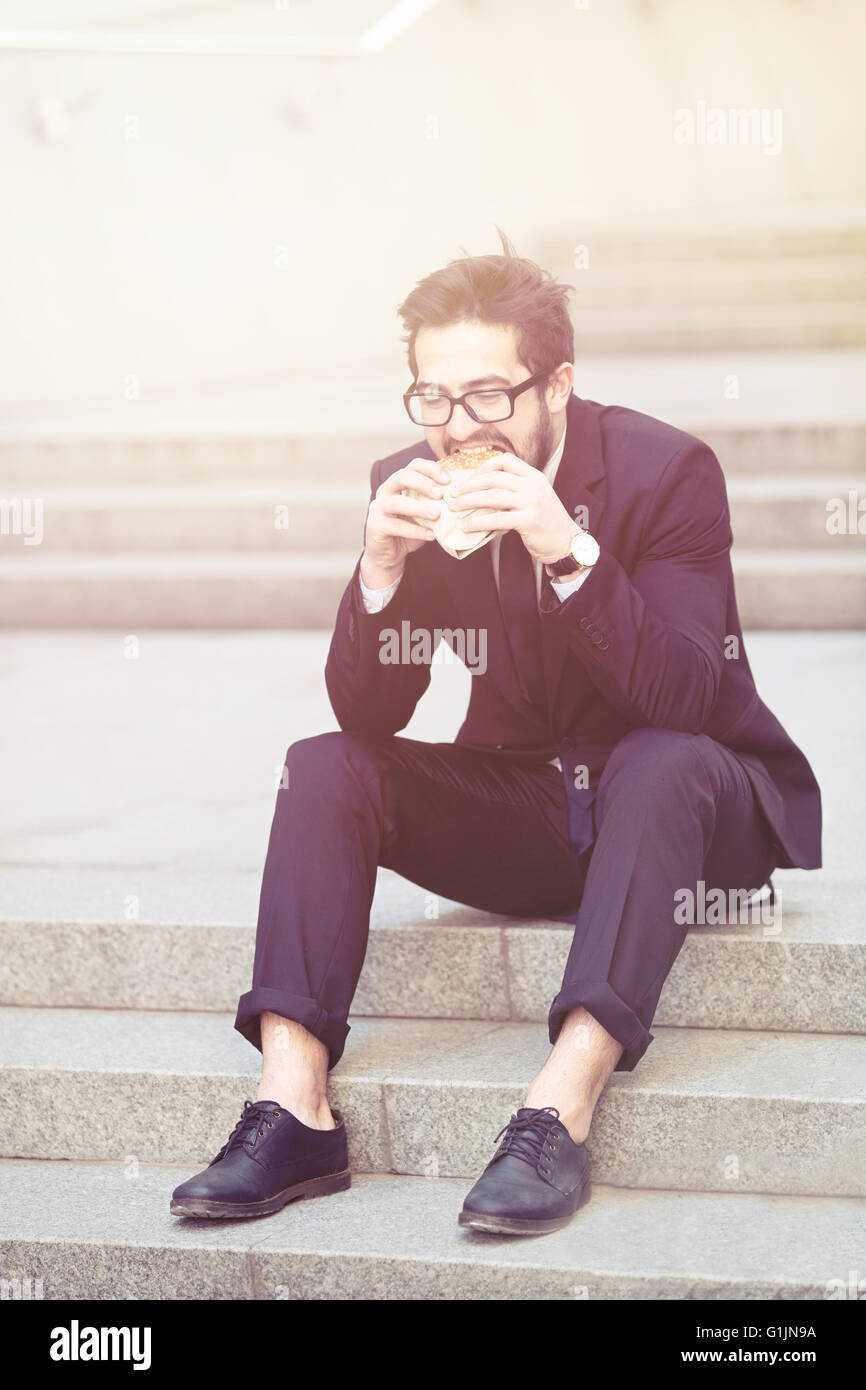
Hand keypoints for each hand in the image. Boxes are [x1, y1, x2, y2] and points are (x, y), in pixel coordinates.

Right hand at [361, 457, 450, 587]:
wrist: (389, 554)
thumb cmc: (410, 529)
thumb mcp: (424, 512)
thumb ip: (435, 502)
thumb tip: (461, 496)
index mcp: (398, 483)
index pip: (413, 465)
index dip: (431, 469)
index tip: (448, 480)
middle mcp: (385, 491)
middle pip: (401, 476)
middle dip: (423, 483)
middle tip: (441, 494)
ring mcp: (377, 508)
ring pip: (396, 502)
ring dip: (419, 508)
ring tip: (437, 515)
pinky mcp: (375, 526)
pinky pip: (396, 526)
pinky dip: (415, 530)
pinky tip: (431, 535)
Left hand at [447, 451, 579, 563]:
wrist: (566, 541)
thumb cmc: (546, 521)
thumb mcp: (534, 497)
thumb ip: (515, 490)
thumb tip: (482, 491)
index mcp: (533, 476)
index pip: (505, 460)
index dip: (484, 466)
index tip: (470, 478)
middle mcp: (533, 485)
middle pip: (494, 478)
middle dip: (469, 485)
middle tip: (453, 493)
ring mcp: (532, 502)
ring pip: (492, 496)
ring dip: (469, 501)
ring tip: (455, 507)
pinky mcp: (528, 520)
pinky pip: (497, 519)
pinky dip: (478, 522)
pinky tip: (467, 527)